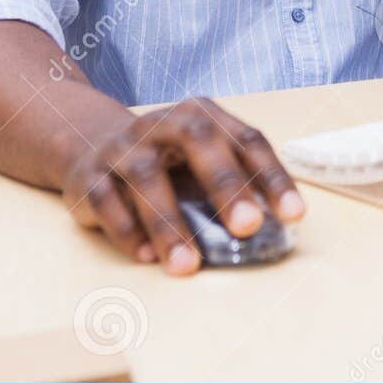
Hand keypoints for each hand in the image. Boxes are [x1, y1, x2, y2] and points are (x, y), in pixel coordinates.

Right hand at [60, 97, 304, 275]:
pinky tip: (146, 257)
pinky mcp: (88, 176)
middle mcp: (163, 124)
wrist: (89, 145)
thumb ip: (234, 184)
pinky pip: (106, 201)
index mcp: (202, 116)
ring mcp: (123, 148)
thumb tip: (272, 227)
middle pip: (198, 142)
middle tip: (249, 227)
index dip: (272, 177)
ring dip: (168, 224)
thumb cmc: (166, 161)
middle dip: (226, 186)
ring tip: (188, 266)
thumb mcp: (202, 160)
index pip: (247, 140)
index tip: (294, 215)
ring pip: (145, 178)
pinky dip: (127, 231)